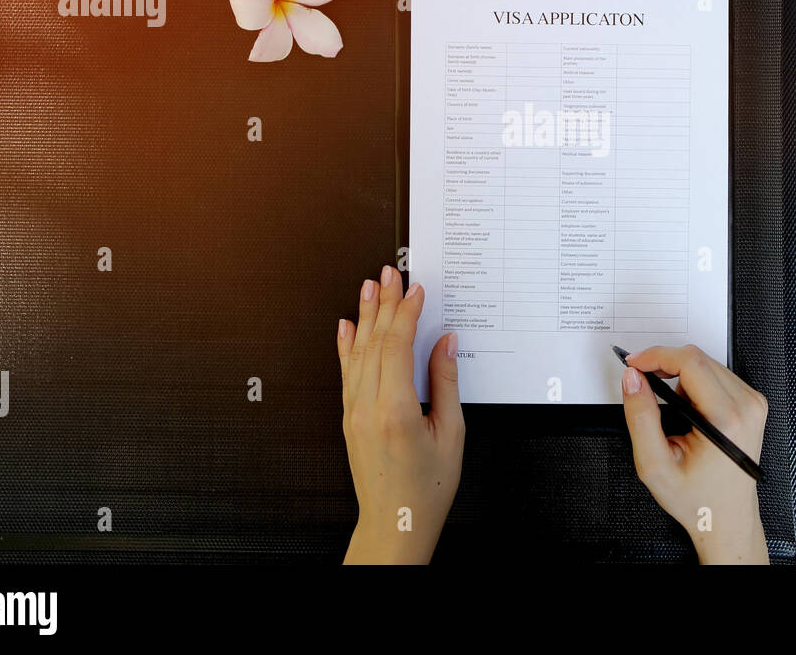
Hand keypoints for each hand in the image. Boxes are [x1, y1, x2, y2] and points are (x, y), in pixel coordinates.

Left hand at [337, 266, 463, 563]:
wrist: (394, 523)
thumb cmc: (425, 489)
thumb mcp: (451, 435)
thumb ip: (446, 384)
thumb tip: (446, 344)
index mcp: (396, 410)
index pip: (397, 346)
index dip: (407, 312)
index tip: (415, 289)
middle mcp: (368, 407)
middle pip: (374, 342)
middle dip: (384, 303)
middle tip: (390, 273)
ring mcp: (353, 412)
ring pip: (356, 352)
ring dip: (363, 316)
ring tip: (368, 286)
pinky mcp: (348, 419)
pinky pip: (345, 373)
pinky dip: (345, 346)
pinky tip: (345, 326)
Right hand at [621, 345, 769, 564]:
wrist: (726, 517)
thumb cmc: (697, 498)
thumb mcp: (654, 464)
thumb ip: (640, 417)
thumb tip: (633, 379)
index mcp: (727, 419)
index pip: (690, 363)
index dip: (657, 356)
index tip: (634, 364)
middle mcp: (747, 406)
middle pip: (698, 359)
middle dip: (665, 366)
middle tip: (643, 386)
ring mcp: (753, 403)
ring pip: (706, 364)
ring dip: (681, 378)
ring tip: (672, 414)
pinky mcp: (752, 404)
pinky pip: (717, 375)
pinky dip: (695, 385)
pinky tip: (689, 412)